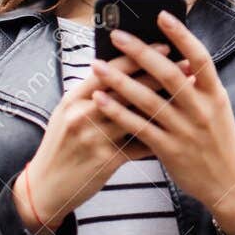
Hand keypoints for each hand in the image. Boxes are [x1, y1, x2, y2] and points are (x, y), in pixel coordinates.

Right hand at [12, 44, 195, 234]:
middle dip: (160, 75)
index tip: (163, 46)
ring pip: (137, 115)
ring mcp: (95, 138)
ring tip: (189, 93)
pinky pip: (139, 145)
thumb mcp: (66, 115)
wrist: (45, 188)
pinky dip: (159, 136)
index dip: (137, 56)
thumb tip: (118, 71)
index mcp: (73, 99)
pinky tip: (180, 128)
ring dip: (166, 103)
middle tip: (185, 65)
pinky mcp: (106, 160)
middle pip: (127, 88)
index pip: (108, 69)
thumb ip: (90, 95)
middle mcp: (82, 115)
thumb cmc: (61, 147)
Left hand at [89, 10, 234, 234]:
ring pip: (149, 100)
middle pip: (169, 74)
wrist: (229, 183)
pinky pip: (139, 128)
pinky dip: (118, 112)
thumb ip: (199, 87)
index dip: (181, 35)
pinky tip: (100, 100)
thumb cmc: (219, 141)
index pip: (200, 58)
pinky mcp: (169, 150)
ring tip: (97, 65)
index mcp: (215, 95)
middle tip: (117, 35)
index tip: (162, 16)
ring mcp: (185, 131)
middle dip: (140, 52)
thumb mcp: (218, 109)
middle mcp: (201, 110)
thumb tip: (178, 59)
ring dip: (120, 80)